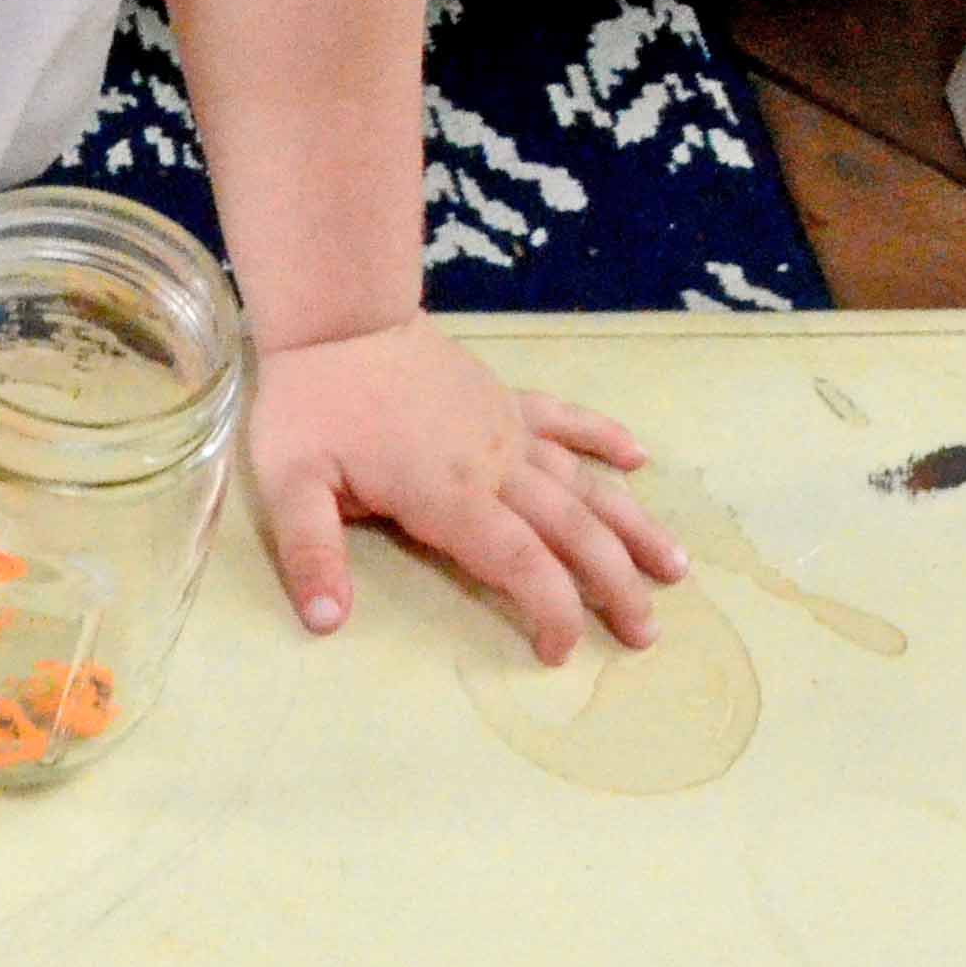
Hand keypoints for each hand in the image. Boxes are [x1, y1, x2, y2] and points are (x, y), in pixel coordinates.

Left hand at [246, 317, 686, 663]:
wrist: (337, 314)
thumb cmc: (311, 401)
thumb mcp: (290, 483)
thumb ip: (311, 553)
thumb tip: (326, 622)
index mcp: (448, 494)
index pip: (519, 564)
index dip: (550, 610)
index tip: (560, 652)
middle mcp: (495, 465)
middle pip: (571, 533)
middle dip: (613, 586)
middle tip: (646, 634)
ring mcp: (506, 428)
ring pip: (584, 483)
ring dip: (632, 526)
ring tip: (675, 568)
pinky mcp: (503, 398)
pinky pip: (564, 419)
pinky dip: (602, 437)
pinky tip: (638, 458)